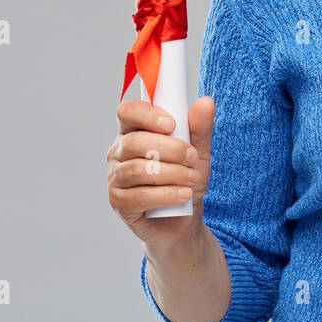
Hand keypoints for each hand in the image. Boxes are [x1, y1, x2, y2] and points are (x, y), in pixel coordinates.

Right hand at [106, 95, 214, 252]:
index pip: (127, 112)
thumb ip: (200, 128)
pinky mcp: (119, 203)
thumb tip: (205, 102)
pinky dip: (166, 194)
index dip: (147, 114)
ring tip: (193, 179)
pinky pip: (139, 197)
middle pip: (134, 142)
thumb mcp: (198, 151)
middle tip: (192, 158)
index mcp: (133, 131)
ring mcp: (116, 178)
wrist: (184, 218)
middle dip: (170, 149)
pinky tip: (183, 195)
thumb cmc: (186, 179)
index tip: (172, 124)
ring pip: (137, 170)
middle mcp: (119, 152)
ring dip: (172, 173)